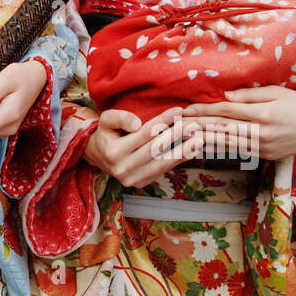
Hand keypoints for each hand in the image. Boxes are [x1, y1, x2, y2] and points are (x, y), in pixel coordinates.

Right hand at [83, 106, 203, 187]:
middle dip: (177, 135)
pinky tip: (190, 151)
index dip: (163, 121)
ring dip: (183, 151)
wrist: (97, 156)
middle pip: (156, 149)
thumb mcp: (105, 120)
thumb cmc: (105, 134)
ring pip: (162, 164)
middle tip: (194, 124)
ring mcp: (132, 180)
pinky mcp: (141, 184)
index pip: (144, 133)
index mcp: (114, 152)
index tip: (179, 110)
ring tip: (198, 140)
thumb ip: (120, 117)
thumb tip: (137, 123)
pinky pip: (162, 172)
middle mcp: (123, 169)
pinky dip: (178, 161)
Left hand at [182, 86, 295, 161]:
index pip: (226, 112)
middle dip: (198, 126)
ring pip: (228, 144)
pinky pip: (238, 152)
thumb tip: (225, 95)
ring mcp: (263, 148)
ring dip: (204, 140)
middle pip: (223, 129)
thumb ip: (249, 95)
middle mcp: (261, 133)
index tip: (187, 110)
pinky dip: (220, 149)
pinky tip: (205, 147)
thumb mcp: (276, 92)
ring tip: (185, 136)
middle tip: (178, 124)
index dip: (205, 111)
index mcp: (263, 114)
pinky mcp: (265, 157)